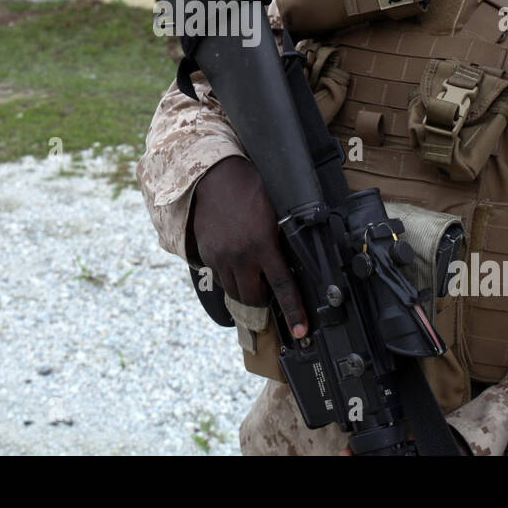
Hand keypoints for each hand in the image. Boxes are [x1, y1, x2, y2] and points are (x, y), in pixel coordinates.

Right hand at [189, 155, 308, 338]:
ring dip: (248, 293)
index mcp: (263, 245)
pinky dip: (232, 280)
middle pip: (254, 298)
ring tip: (256, 284)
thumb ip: (283, 236)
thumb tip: (298, 256)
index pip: (282, 287)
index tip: (300, 331)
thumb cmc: (250, 188)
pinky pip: (221, 279)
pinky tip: (239, 268)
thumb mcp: (276, 210)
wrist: (213, 176)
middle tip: (273, 296)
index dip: (294, 312)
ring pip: (236, 293)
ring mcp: (220, 257)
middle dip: (265, 303)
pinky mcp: (207, 255)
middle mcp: (240, 256)